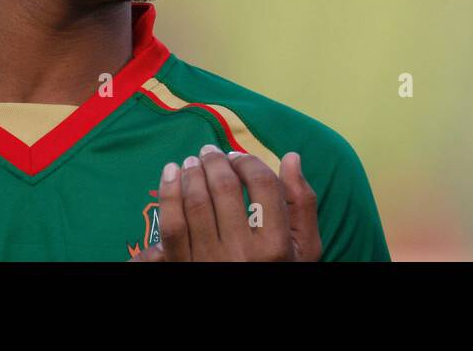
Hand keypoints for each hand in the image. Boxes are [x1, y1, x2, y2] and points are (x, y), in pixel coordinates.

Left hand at [128, 146, 321, 261]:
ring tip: (193, 161)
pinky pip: (171, 225)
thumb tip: (291, 157)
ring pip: (196, 203)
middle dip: (216, 161)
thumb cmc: (279, 270)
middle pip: (225, 189)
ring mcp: (210, 261)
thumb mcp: (303, 247)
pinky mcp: (184, 266)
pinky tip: (170, 175)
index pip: (263, 185)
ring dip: (192, 173)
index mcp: (275, 245)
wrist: (247, 321)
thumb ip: (302, 203)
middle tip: (210, 151)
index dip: (249, 162)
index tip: (239, 156)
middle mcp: (243, 253)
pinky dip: (168, 194)